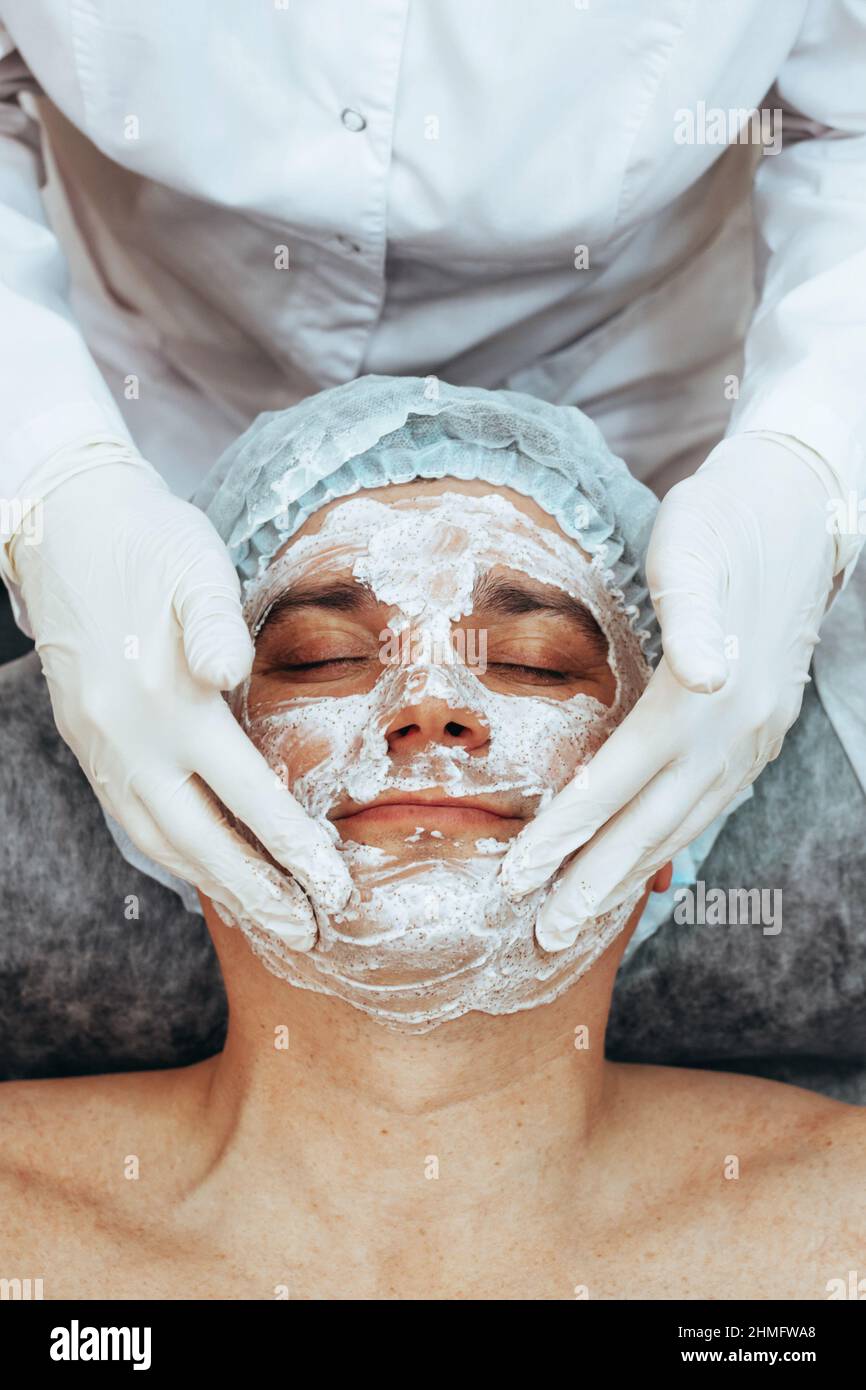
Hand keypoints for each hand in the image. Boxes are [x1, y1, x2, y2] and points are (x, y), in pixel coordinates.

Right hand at [9, 458, 351, 947]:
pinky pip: (132, 818)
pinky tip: (204, 867)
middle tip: (308, 936)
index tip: (336, 889)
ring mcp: (102, 747)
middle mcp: (129, 739)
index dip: (294, 848)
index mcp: (168, 701)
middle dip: (258, 893)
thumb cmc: (147, 541)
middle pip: (200, 842)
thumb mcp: (193, 565)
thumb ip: (215, 622)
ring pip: (159, 840)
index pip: (246, 796)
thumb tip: (228, 670)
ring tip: (265, 918)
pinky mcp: (87, 742)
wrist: (62, 526)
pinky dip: (175, 854)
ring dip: (216, 885)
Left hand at [500, 435, 836, 949]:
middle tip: (546, 938)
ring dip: (631, 875)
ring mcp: (752, 740)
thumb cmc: (724, 522)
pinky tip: (651, 857)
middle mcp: (730, 735)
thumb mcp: (695, 551)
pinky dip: (670, 842)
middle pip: (648, 828)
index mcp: (698, 701)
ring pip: (682, 825)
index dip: (565, 837)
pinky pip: (708, 806)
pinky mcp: (761, 733)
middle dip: (592, 885)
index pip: (616, 787)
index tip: (516, 882)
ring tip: (587, 917)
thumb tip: (705, 673)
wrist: (801, 508)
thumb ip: (694, 617)